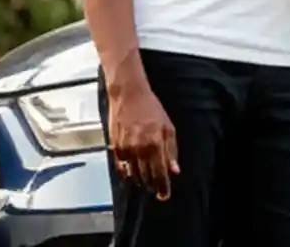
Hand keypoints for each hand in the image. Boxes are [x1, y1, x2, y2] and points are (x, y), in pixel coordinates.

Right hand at [107, 82, 179, 200]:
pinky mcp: (114, 147)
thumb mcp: (168, 127)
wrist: (128, 96)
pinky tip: (133, 171)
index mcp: (154, 144)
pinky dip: (128, 172)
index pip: (159, 174)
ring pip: (133, 175)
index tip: (165, 195)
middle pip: (145, 177)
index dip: (162, 187)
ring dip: (141, 180)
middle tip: (157, 188)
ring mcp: (124, 149)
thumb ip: (171, 151)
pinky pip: (121, 167)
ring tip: (147, 181)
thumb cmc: (151, 109)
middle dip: (152, 185)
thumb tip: (175, 170)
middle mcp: (138, 149)